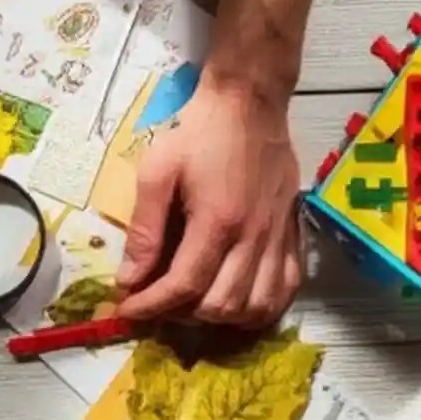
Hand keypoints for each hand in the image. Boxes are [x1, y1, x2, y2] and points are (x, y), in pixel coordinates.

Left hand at [115, 80, 301, 326]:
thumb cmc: (198, 132)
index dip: (151, 306)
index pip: (184, 286)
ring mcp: (278, 237)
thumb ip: (144, 229)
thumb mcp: (157, 171)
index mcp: (217, 220)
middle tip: (158, 300)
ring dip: (221, 317)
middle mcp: (253, 236)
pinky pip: (286, 289)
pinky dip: (260, 306)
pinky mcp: (293, 233)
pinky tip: (237, 300)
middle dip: (181, 314)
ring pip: (256, 307)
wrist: (250, 102)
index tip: (127, 309)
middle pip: (220, 305)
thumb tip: (129, 278)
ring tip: (195, 304)